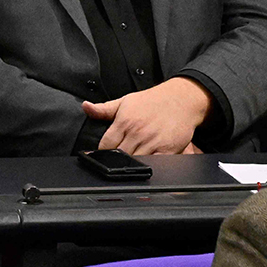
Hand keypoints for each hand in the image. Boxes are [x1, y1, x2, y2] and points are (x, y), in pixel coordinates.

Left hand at [82, 77, 211, 154]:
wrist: (181, 99)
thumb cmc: (152, 101)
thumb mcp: (125, 101)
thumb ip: (103, 109)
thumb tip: (85, 107)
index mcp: (124, 121)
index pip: (105, 145)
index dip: (103, 151)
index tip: (106, 153)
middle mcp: (137, 132)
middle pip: (119, 156)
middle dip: (116, 159)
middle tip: (119, 159)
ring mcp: (152, 142)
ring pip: (134, 162)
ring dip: (131, 165)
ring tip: (131, 163)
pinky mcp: (167, 150)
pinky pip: (155, 164)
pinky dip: (150, 167)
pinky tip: (147, 164)